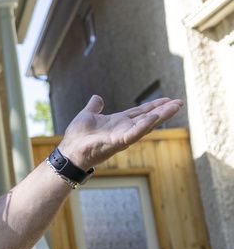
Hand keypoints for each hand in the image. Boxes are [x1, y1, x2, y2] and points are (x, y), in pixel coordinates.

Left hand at [59, 95, 182, 168]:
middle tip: (180, 102)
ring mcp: (122, 136)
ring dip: (160, 116)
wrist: (70, 151)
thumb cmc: (78, 136)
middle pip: (148, 117)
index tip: (168, 99)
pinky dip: (143, 126)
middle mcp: (124, 129)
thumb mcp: (88, 115)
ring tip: (174, 107)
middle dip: (164, 110)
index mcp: (119, 122)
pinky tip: (153, 118)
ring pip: (146, 125)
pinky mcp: (117, 142)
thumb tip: (97, 97)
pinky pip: (133, 134)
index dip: (154, 106)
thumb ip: (94, 107)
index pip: (140, 112)